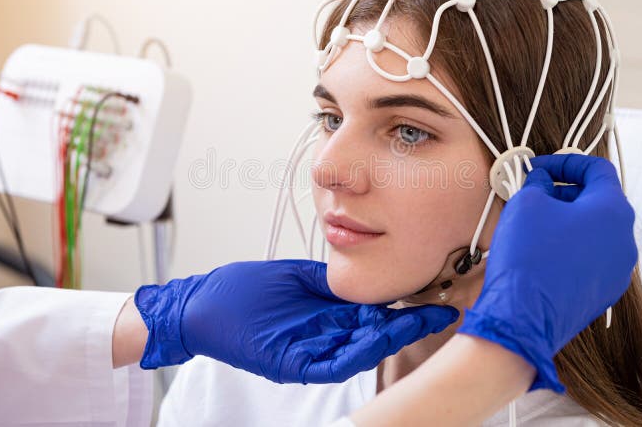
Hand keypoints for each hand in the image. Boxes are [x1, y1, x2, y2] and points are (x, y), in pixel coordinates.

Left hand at [134, 259, 458, 382]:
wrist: (202, 304)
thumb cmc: (243, 291)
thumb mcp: (296, 278)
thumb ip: (330, 283)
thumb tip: (367, 276)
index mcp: (325, 316)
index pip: (372, 315)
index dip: (403, 310)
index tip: (431, 299)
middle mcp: (322, 337)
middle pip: (371, 336)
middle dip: (407, 327)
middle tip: (438, 314)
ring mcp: (307, 352)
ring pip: (356, 351)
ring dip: (387, 340)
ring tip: (416, 325)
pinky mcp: (289, 363)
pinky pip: (327, 364)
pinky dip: (352, 355)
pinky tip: (373, 343)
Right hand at [458, 154, 636, 392]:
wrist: (523, 317)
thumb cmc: (528, 255)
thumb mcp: (527, 203)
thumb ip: (539, 183)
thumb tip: (542, 182)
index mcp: (614, 211)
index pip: (598, 169)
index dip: (567, 161)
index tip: (541, 166)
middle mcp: (624, 240)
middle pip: (599, 201)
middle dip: (565, 191)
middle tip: (534, 193)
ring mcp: (618, 270)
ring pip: (595, 232)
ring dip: (567, 220)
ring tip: (535, 223)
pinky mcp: (603, 292)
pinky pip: (590, 258)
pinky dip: (570, 247)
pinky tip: (541, 252)